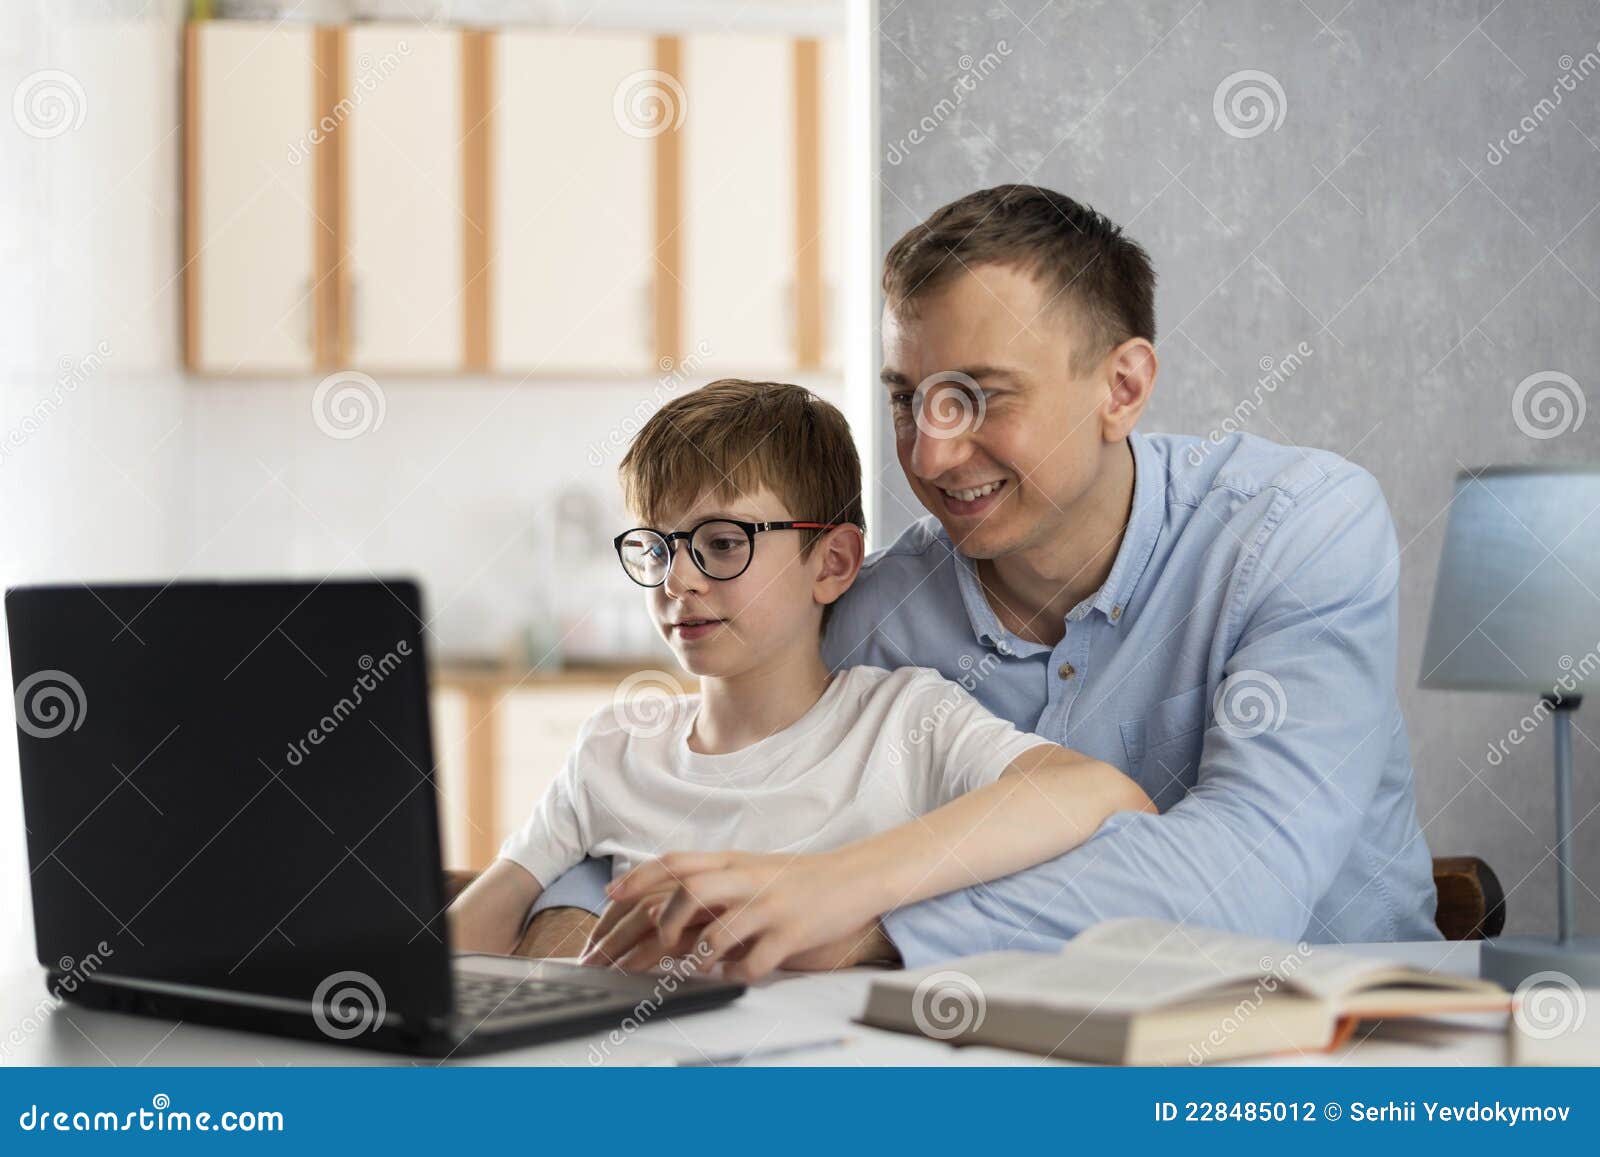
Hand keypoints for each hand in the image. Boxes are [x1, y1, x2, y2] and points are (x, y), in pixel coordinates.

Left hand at [579, 850, 878, 980]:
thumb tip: (666, 900)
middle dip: (663, 924)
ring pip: (717, 933)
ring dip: (698, 958)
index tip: (610, 895)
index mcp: (732, 861)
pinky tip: (736, 974)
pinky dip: (737, 975)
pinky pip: (754, 962)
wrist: (853, 878)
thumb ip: (713, 879)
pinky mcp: (791, 933)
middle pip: (690, 892)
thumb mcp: (750, 868)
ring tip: (695, 967)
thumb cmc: (796, 879)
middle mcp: (746, 880)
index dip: (639, 878)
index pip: (676, 863)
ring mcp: (769, 906)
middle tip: (657, 948)